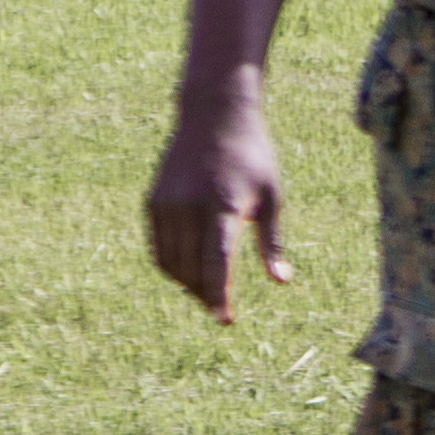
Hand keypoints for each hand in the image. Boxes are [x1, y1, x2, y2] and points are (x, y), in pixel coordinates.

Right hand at [143, 82, 293, 323]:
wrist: (213, 116)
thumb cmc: (252, 157)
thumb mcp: (272, 197)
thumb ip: (272, 242)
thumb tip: (281, 281)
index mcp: (222, 207)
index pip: (217, 263)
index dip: (220, 295)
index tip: (225, 319)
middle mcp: (188, 207)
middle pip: (191, 268)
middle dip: (205, 294)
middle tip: (219, 309)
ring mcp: (166, 203)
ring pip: (170, 262)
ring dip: (186, 284)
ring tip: (206, 294)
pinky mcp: (153, 201)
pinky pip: (158, 247)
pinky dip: (171, 266)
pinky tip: (189, 273)